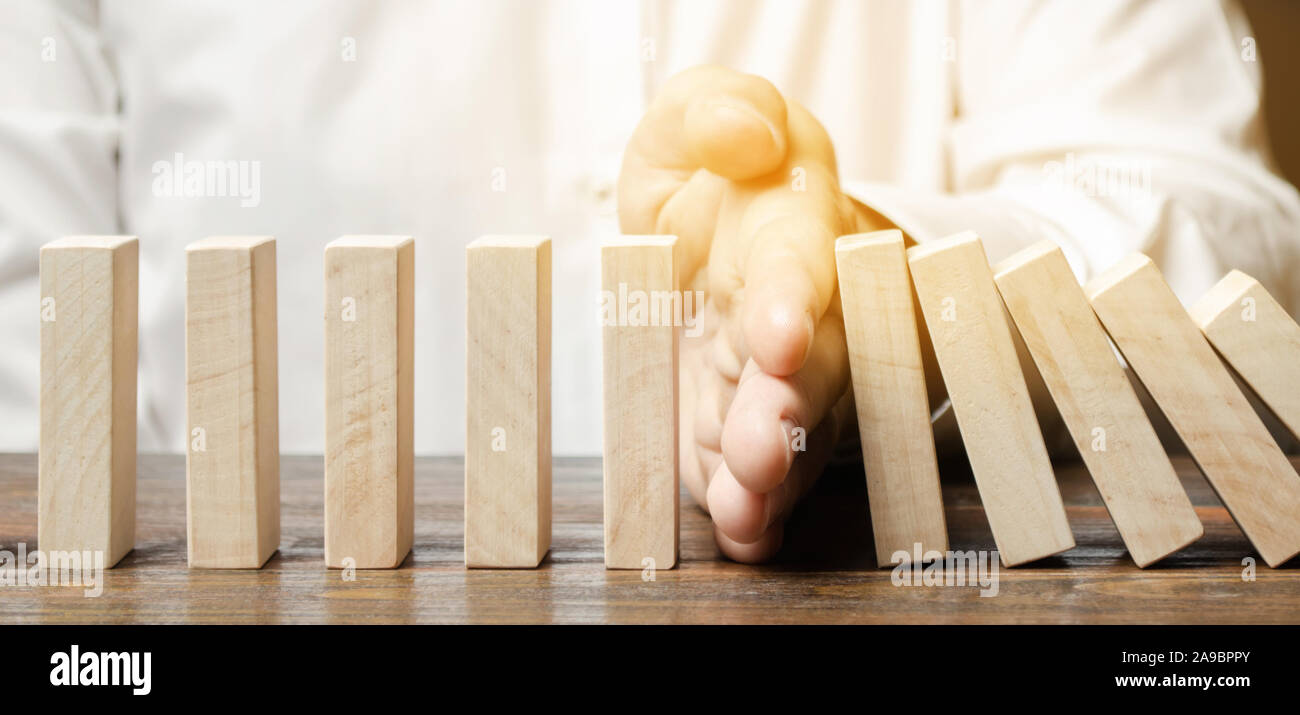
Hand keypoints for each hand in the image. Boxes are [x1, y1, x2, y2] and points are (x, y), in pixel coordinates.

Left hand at [618, 65, 888, 561]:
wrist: (716, 236)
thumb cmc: (715, 178)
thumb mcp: (698, 118)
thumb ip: (714, 112)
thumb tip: (747, 140)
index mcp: (788, 233)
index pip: (795, 267)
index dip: (789, 302)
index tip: (780, 338)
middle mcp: (795, 316)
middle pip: (806, 371)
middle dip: (785, 414)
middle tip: (761, 454)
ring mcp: (770, 381)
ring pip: (787, 432)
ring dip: (770, 476)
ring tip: (745, 507)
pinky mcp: (738, 426)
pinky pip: (754, 474)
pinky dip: (752, 510)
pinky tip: (741, 535)